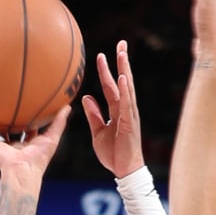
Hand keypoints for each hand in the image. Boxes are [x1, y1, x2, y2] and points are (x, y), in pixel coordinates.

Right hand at [0, 102, 70, 179]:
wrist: (22, 172)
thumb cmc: (38, 159)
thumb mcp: (52, 138)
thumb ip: (59, 122)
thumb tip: (68, 106)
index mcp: (23, 145)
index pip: (22, 129)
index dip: (22, 118)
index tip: (21, 105)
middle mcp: (8, 144)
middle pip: (2, 129)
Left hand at [83, 41, 143, 176]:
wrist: (124, 171)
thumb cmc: (113, 154)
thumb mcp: (98, 132)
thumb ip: (94, 115)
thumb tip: (86, 97)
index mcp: (117, 111)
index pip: (111, 86)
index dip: (106, 71)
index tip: (101, 55)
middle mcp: (125, 109)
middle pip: (123, 81)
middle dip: (122, 62)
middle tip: (121, 43)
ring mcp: (129, 115)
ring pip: (127, 88)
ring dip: (125, 70)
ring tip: (122, 53)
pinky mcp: (129, 123)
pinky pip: (127, 104)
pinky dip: (126, 91)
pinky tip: (124, 78)